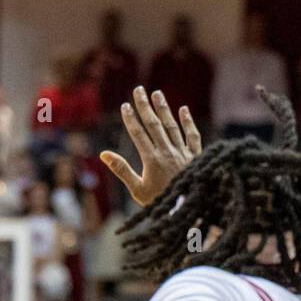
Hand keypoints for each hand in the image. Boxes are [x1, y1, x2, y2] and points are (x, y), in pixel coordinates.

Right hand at [100, 85, 201, 206]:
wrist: (187, 210)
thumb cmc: (160, 203)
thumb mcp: (137, 190)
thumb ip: (122, 170)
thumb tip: (104, 154)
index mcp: (152, 160)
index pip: (138, 134)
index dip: (131, 119)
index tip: (125, 106)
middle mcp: (168, 153)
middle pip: (154, 125)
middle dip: (145, 106)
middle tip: (139, 89)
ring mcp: (183, 153)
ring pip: (172, 127)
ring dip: (164, 109)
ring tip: (157, 94)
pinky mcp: (196, 157)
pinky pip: (193, 137)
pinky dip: (188, 123)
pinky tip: (183, 109)